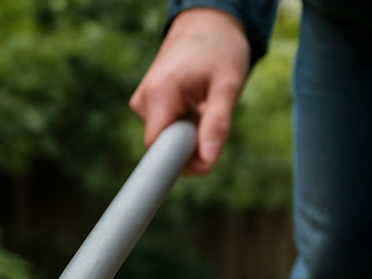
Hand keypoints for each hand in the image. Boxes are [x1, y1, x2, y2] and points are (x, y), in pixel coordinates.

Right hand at [129, 7, 250, 174]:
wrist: (207, 22)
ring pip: (165, 139)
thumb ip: (217, 123)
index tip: (203, 164)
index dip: (180, 164)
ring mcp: (142, 101)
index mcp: (160, 94)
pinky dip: (183, 125)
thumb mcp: (228, 85)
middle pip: (163, 147)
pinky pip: (165, 128)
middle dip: (191, 147)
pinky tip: (194, 104)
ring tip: (205, 107)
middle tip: (215, 127)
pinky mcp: (146, 103)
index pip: (158, 150)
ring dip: (189, 134)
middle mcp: (144, 100)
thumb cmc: (221, 49)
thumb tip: (208, 161)